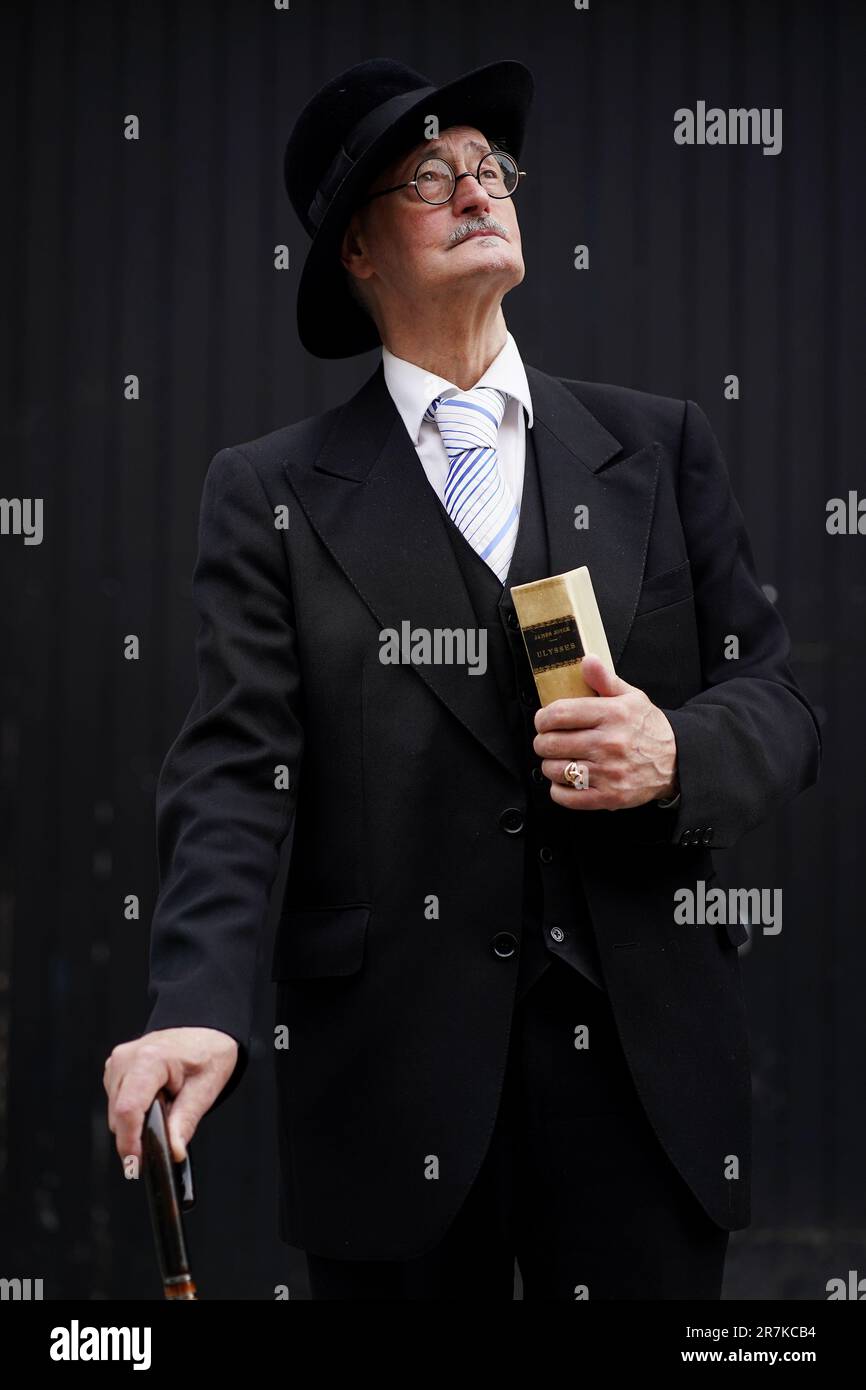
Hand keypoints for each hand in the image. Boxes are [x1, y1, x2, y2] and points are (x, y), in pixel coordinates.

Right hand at [104, 1026, 238, 1168]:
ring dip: (135, 1122)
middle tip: (167, 1133)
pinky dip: (133, 1110)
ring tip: (164, 1108)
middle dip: (138, 1134)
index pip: (128, 1109)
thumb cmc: (207, 1052)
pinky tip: (154, 1100)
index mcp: (149, 1059)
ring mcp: (116, 1062)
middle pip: (119, 1116)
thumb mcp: (205, 1089)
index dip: (130, 1141)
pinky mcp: (114, 1068)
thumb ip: (185, 1121)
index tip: (137, 1164)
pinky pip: (117, 1102)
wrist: (204, 1030)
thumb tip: (174, 1151)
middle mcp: (125, 1058)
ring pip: (115, 1113)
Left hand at [532, 653, 677, 811]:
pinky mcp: (608, 797)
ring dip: (551, 765)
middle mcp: (609, 744)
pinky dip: (559, 790)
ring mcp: (608, 773)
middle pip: (550, 743)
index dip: (543, 718)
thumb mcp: (631, 697)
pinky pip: (566, 797)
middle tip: (549, 741)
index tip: (544, 721)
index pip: (558, 714)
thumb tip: (586, 660)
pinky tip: (567, 780)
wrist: (676, 762)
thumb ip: (605, 680)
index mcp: (612, 715)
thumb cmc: (648, 728)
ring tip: (560, 759)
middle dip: (543, 741)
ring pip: (554, 770)